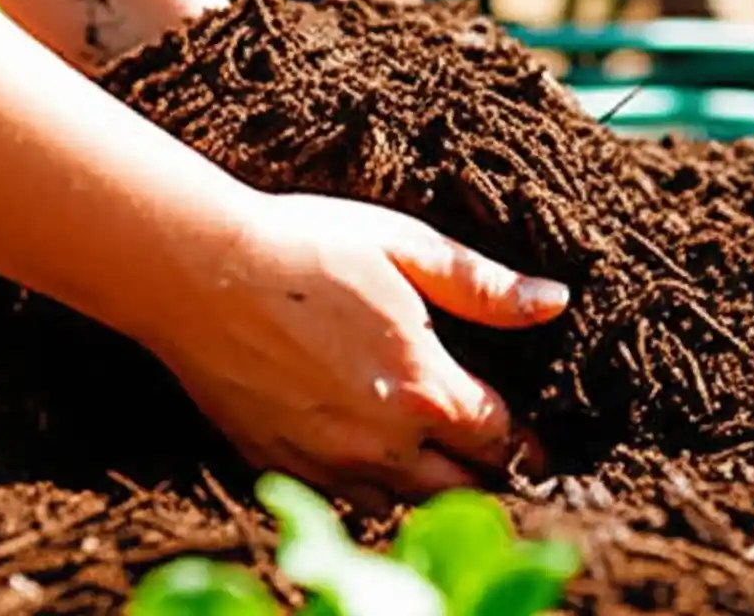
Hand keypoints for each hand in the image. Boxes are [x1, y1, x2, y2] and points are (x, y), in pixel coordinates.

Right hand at [136, 193, 566, 504]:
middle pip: (460, 487)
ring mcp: (328, 462)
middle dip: (487, 477)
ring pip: (404, 505)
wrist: (198, 271)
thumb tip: (555, 302)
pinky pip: (345, 506)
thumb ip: (483, 286)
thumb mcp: (406, 249)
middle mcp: (384, 440)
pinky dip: (374, 498)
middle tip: (497, 464)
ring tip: (445, 473)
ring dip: (432, 492)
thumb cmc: (307, 247)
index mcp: (425, 387)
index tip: (534, 444)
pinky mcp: (281, 466)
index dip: (524, 443)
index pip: (499, 438)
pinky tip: (377, 472)